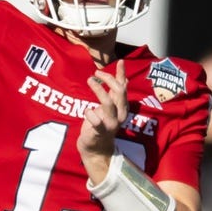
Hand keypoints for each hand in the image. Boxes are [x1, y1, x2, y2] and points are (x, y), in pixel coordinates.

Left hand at [77, 61, 128, 178]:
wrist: (97, 148)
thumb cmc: (102, 125)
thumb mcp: (111, 106)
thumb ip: (116, 92)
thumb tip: (124, 77)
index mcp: (123, 107)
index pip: (124, 87)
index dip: (122, 73)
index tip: (119, 61)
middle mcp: (120, 114)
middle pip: (119, 92)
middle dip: (108, 79)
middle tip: (96, 73)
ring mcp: (111, 123)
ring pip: (109, 103)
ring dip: (99, 90)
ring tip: (90, 80)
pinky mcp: (100, 131)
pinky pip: (96, 119)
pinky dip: (90, 113)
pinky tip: (87, 110)